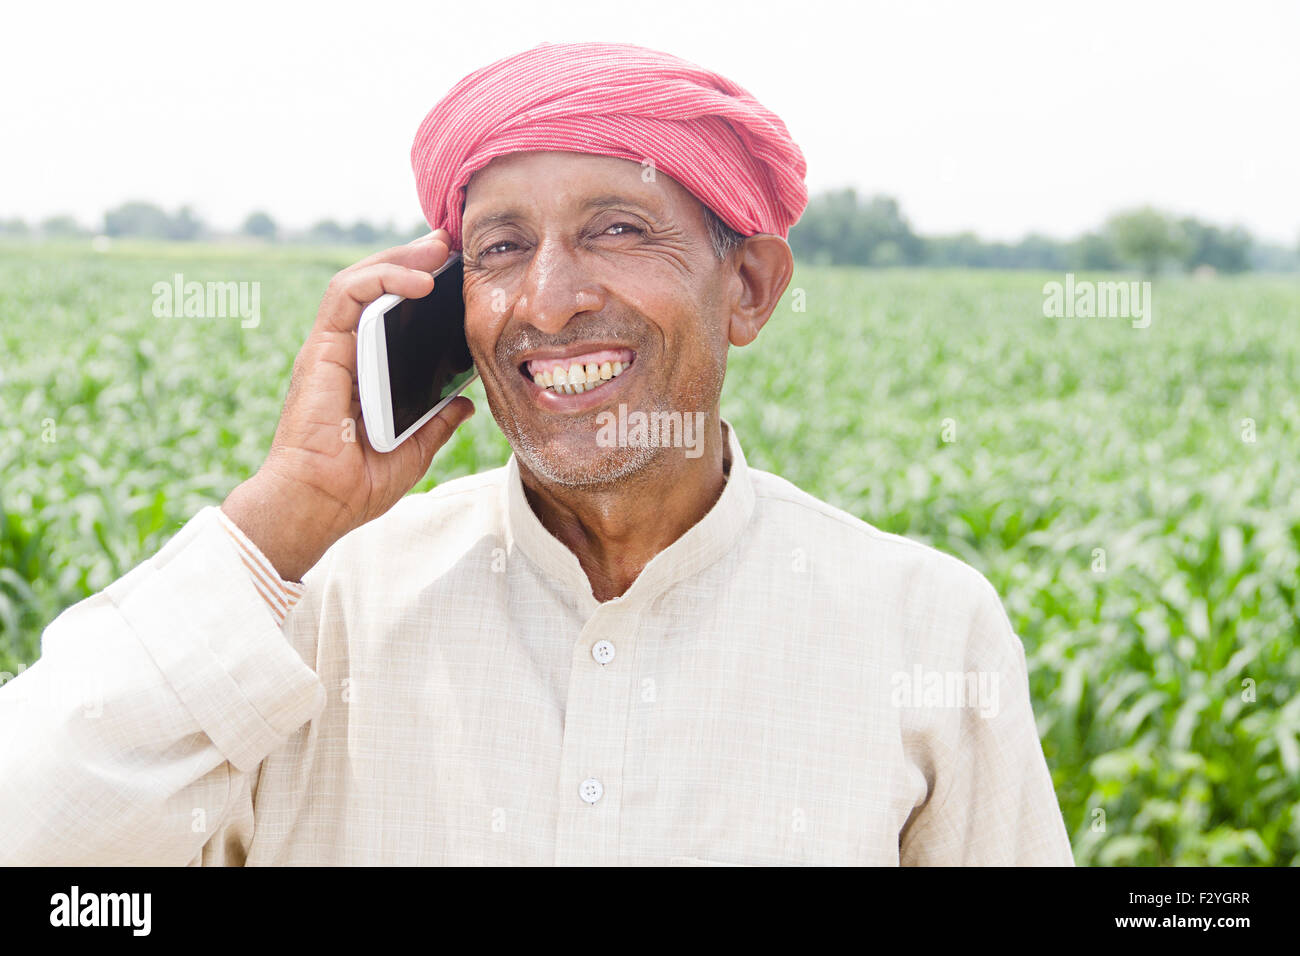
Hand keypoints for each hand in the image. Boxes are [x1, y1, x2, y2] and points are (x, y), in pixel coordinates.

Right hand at [222, 230, 474, 580]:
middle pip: (375, 290)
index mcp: (363, 374)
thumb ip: (437, 424)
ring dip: (399, 259)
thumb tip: (465, 403)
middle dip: (411, 260)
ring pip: (360, 282)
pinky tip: (419, 280)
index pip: (388, 315)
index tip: (456, 277)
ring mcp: (330, 350)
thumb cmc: (354, 488)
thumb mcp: (414, 453)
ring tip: (438, 249)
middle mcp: (344, 355)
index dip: (417, 289)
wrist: (317, 507)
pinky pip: (346, 297)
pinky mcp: (321, 351)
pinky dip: (381, 279)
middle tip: (450, 246)